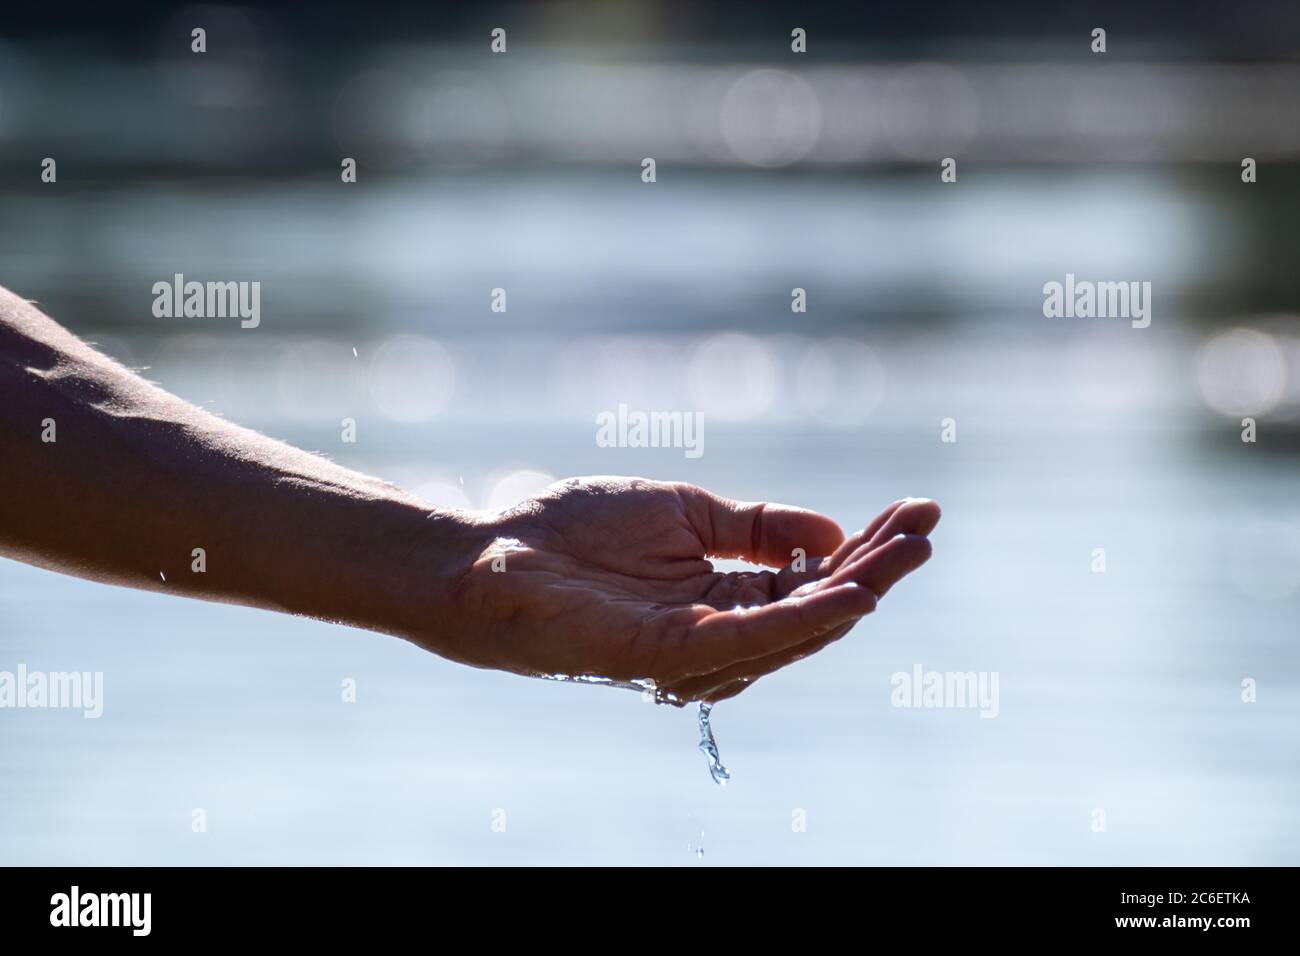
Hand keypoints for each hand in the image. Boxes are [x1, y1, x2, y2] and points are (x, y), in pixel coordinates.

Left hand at [437, 477, 939, 703]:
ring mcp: (694, 649)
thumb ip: (757, 528)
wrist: (488, 554)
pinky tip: (851, 596)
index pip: (811, 580)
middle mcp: (719, 633)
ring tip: (905, 551)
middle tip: (929, 526)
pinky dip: (803, 622)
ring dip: (856, 590)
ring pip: (794, 630)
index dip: (865, 547)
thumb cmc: (574, 532)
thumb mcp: (685, 512)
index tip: (917, 509)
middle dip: (877, 568)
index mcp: (724, 598)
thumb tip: (831, 531)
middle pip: (816, 609)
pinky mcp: (665, 655)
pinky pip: (748, 645)